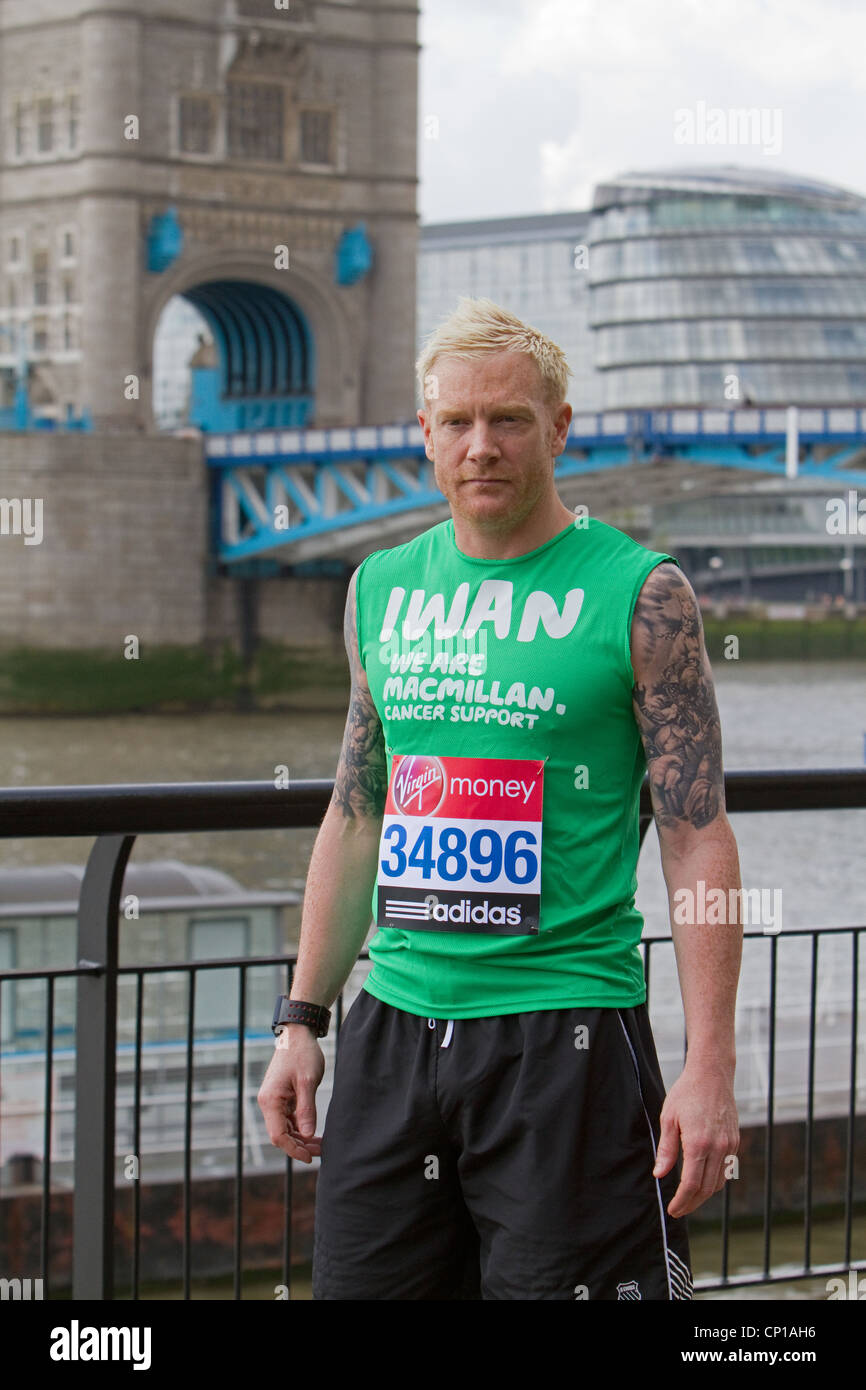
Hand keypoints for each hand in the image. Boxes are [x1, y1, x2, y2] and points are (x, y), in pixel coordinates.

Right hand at [257, 1029, 325, 1163]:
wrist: (298, 1034)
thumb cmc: (302, 1054)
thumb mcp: (308, 1081)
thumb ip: (307, 1109)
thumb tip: (308, 1135)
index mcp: (271, 1100)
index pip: (278, 1135)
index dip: (294, 1150)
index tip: (310, 1157)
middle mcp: (268, 1103)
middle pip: (280, 1135)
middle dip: (299, 1146)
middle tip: (321, 1152)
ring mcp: (274, 1101)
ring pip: (285, 1129)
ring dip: (301, 1139)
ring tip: (321, 1145)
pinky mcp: (281, 1098)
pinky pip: (288, 1119)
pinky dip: (300, 1128)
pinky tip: (314, 1133)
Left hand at [652, 1061, 738, 1217]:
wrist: (712, 1075)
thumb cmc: (686, 1094)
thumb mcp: (668, 1118)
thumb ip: (666, 1149)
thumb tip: (659, 1175)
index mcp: (698, 1144)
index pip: (691, 1184)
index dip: (681, 1201)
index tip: (672, 1209)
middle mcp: (718, 1148)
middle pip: (706, 1189)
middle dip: (691, 1204)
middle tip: (678, 1210)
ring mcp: (729, 1145)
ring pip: (718, 1183)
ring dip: (703, 1195)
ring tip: (688, 1200)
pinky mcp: (735, 1141)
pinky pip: (726, 1170)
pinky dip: (714, 1182)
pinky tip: (702, 1181)